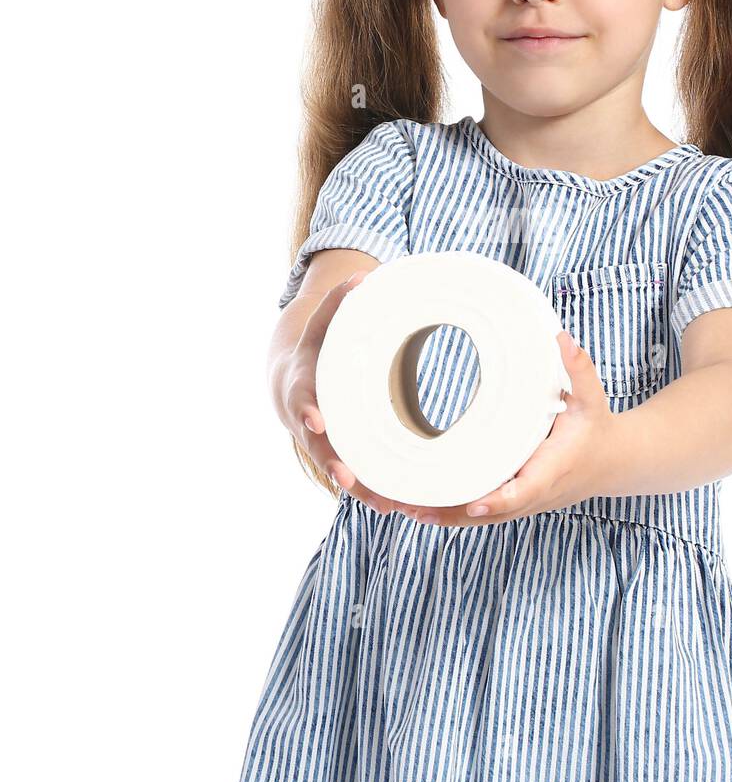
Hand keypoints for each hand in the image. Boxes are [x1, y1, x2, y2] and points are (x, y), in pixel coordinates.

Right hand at [284, 270, 409, 515]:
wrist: (289, 383)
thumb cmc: (314, 351)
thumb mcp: (321, 325)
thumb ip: (340, 304)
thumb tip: (364, 275)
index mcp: (304, 386)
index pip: (302, 397)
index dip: (307, 409)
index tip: (317, 420)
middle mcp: (307, 419)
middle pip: (316, 445)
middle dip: (331, 462)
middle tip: (348, 478)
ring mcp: (318, 441)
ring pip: (335, 468)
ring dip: (358, 487)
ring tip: (385, 504)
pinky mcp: (335, 454)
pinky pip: (351, 476)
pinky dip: (368, 492)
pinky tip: (393, 506)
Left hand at [393, 331, 617, 527]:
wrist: (614, 462)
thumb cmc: (598, 429)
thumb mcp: (592, 398)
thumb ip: (579, 369)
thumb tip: (563, 338)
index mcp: (550, 471)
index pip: (522, 492)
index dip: (498, 500)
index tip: (474, 503)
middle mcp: (534, 495)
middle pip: (489, 514)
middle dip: (450, 513)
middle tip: (410, 506)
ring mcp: (524, 503)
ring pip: (479, 518)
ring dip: (443, 515)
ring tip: (402, 506)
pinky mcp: (515, 502)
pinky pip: (481, 513)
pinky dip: (452, 512)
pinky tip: (421, 507)